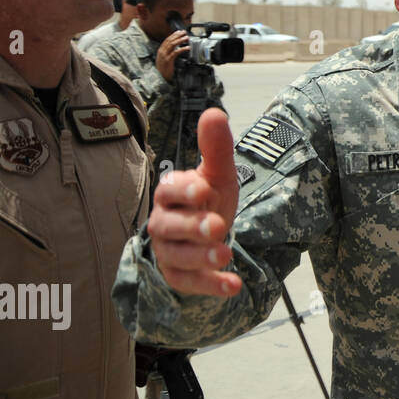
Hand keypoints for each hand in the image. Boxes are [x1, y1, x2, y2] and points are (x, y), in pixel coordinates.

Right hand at [146, 108, 240, 295]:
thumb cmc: (208, 199)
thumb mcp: (218, 174)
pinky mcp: (179, 276)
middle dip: (193, 226)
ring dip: (201, 257)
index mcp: (171, 193)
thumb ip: (216, 148)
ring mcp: (169, 251)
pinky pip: (190, 283)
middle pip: (170, 226)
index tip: (204, 188)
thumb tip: (214, 113)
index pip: (169, 190)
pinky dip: (211, 285)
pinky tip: (234, 286)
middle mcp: (164, 223)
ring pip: (177, 256)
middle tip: (218, 226)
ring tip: (225, 254)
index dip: (185, 190)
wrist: (206, 234)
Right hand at [155, 29, 189, 81]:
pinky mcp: (168, 60)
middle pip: (170, 40)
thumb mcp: (164, 59)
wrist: (159, 77)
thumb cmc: (163, 69)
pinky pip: (175, 52)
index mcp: (161, 51)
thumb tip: (176, 48)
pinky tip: (187, 48)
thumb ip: (168, 53)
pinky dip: (182, 49)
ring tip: (186, 38)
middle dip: (177, 35)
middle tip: (184, 32)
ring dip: (180, 40)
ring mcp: (164, 56)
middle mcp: (162, 52)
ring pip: (172, 45)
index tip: (179, 32)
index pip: (167, 40)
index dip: (173, 35)